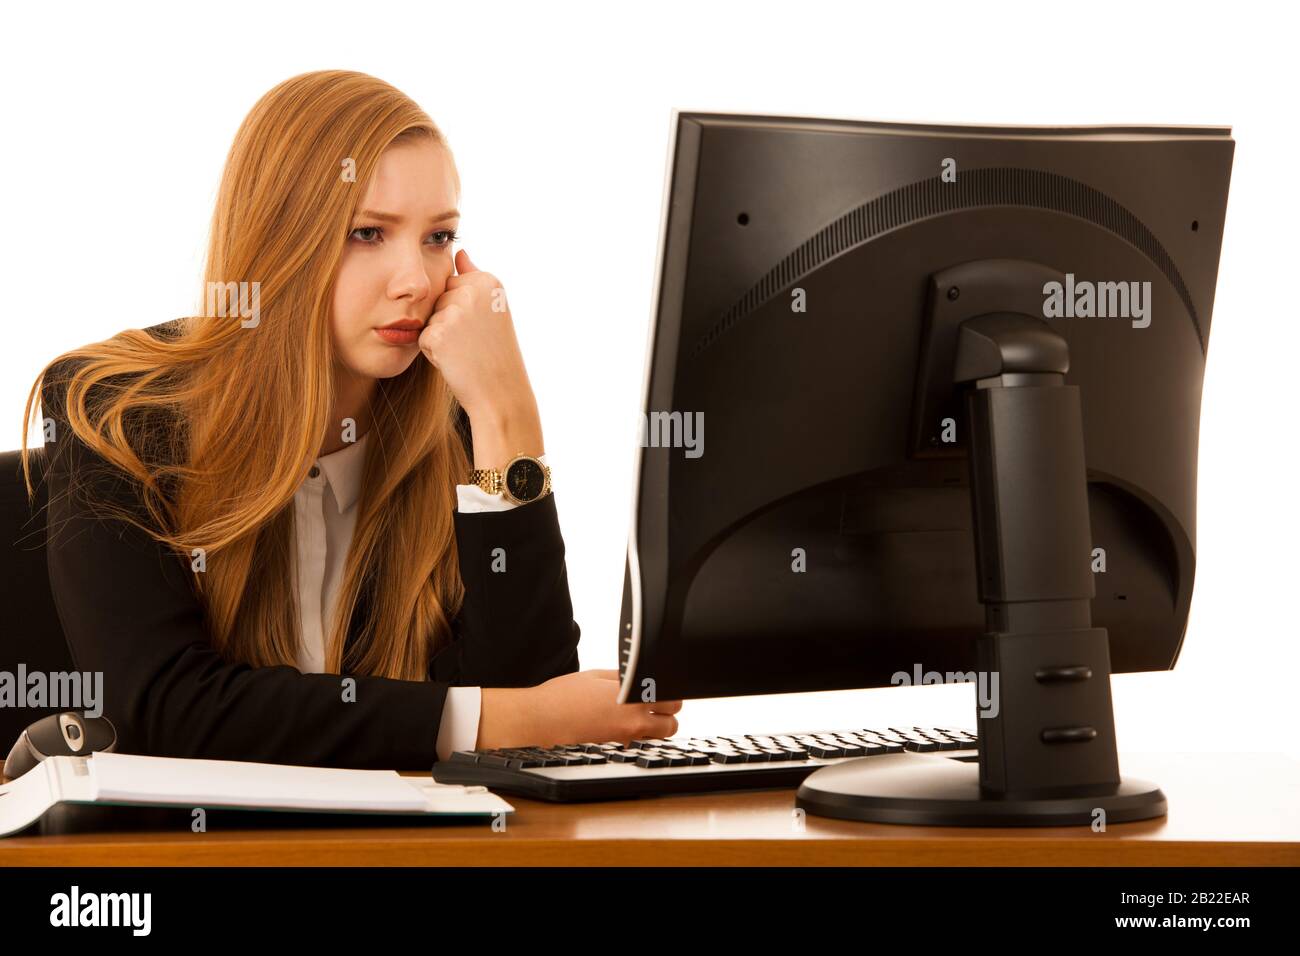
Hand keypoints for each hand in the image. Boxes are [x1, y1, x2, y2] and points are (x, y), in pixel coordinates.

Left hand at [419, 248, 533, 420]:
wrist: (501, 393)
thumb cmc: (497, 354)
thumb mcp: (492, 308)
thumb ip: (473, 276)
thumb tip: (458, 250)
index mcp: (489, 281)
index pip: (454, 285)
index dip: (462, 311)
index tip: (482, 330)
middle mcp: (472, 290)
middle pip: (438, 299)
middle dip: (447, 322)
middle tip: (472, 343)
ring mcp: (454, 311)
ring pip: (428, 317)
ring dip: (440, 337)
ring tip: (465, 352)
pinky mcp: (437, 332)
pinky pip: (422, 337)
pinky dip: (434, 353)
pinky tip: (455, 361)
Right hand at [478, 670, 682, 749]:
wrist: (540, 721)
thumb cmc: (562, 696)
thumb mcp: (596, 675)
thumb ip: (623, 676)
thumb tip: (640, 676)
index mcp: (632, 698)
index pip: (672, 701)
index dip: (670, 694)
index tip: (662, 690)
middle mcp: (632, 722)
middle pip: (672, 725)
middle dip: (668, 714)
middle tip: (655, 703)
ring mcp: (623, 738)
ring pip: (656, 737)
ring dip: (655, 727)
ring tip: (637, 713)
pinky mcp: (613, 748)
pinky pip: (636, 743)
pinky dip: (635, 735)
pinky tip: (618, 724)